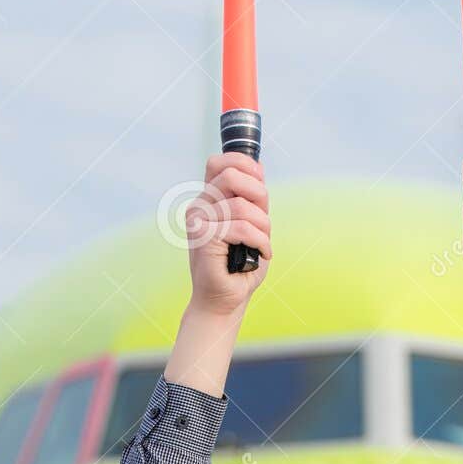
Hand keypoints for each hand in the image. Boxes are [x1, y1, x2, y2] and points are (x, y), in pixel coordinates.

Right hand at [184, 151, 270, 316]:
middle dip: (259, 195)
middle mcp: (199, 206)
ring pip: (241, 205)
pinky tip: (262, 254)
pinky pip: (241, 228)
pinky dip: (260, 242)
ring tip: (263, 244)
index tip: (260, 194)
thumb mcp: (253, 224)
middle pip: (232, 175)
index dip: (245, 167)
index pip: (220, 162)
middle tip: (264, 221)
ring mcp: (197, 221)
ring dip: (263, 226)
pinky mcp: (203, 238)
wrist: (225, 301)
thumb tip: (258, 164)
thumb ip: (252, 197)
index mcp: (209, 200)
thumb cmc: (240, 267)